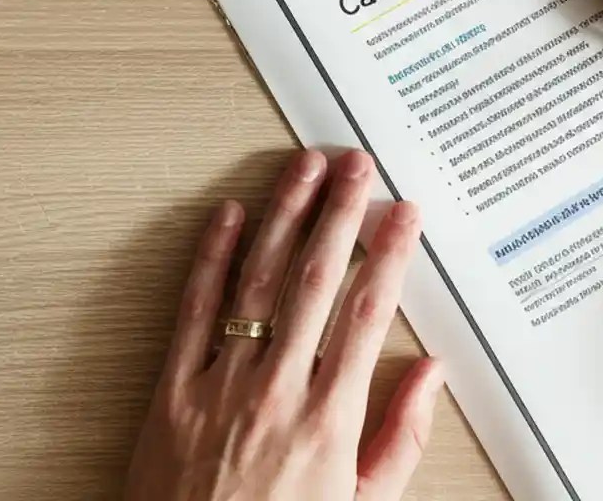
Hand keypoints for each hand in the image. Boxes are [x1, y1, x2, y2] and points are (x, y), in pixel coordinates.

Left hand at [126, 149, 442, 500]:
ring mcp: (220, 385)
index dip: (390, 252)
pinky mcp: (171, 393)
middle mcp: (276, 390)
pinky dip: (210, 257)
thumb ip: (402, 437)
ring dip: (285, 215)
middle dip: (341, 212)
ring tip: (302, 168)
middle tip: (357, 166)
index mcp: (330, 417)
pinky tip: (228, 216)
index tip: (404, 214)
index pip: (368, 312)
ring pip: (258, 279)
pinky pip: (194, 310)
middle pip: (316, 279)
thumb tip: (431, 374)